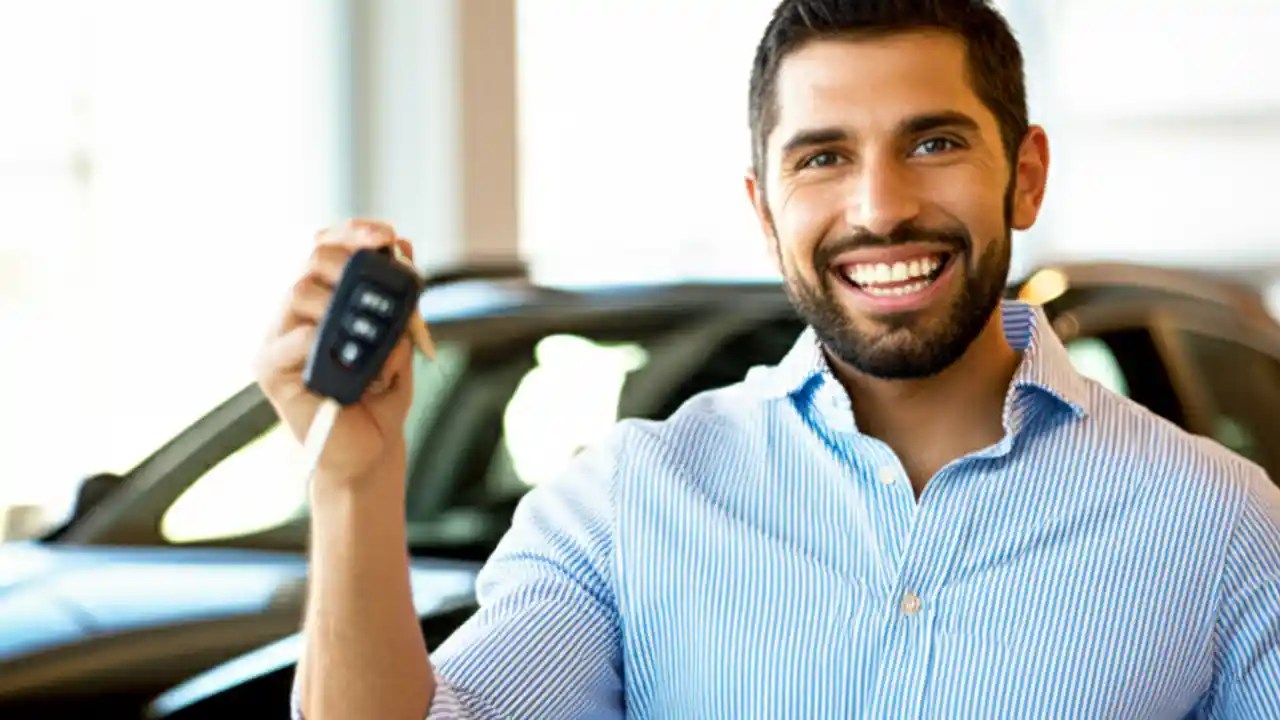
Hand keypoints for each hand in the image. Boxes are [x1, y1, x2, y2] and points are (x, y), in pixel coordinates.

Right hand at [255, 219, 415, 485]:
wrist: (370, 450)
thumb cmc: (380, 395)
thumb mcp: (401, 340)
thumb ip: (400, 300)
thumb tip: (404, 250)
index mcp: (326, 298)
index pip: (328, 245)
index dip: (354, 232)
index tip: (387, 236)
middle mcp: (297, 311)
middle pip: (313, 260)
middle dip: (351, 261)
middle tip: (381, 278)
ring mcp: (280, 338)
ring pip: (299, 291)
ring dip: (345, 306)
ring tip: (369, 335)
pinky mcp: (271, 370)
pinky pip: (290, 341)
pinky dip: (317, 339)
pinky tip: (335, 349)